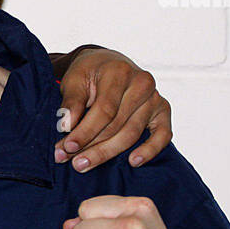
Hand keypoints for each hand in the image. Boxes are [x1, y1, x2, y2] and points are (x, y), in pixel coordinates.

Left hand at [55, 48, 172, 171]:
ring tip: (84, 165)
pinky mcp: (163, 110)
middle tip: (72, 162)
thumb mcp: (74, 80)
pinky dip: (150, 151)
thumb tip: (66, 126)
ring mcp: (155, 97)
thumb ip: (71, 102)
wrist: (109, 64)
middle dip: (92, 147)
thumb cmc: (89, 74)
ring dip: (107, 153)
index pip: (104, 109)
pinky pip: (163, 135)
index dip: (85, 131)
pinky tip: (133, 162)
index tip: (67, 148)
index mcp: (120, 72)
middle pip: (117, 125)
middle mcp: (142, 83)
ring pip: (132, 134)